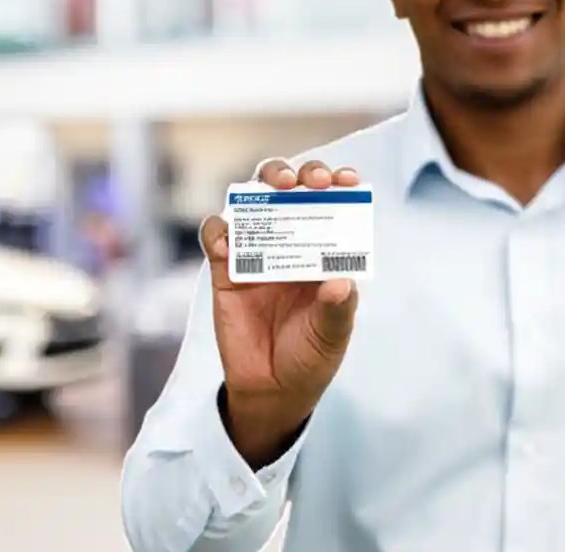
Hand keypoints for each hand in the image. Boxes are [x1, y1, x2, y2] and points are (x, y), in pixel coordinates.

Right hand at [200, 160, 361, 467]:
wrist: (271, 390)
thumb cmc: (310, 356)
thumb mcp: (332, 336)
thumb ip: (337, 309)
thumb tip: (340, 282)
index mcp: (323, 251)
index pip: (331, 204)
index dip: (338, 184)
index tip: (348, 180)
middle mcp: (290, 242)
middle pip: (288, 191)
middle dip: (297, 174)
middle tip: (305, 182)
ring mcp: (256, 252)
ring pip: (251, 202)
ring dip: (259, 187)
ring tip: (273, 189)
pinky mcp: (224, 269)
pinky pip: (216, 237)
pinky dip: (219, 231)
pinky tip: (229, 242)